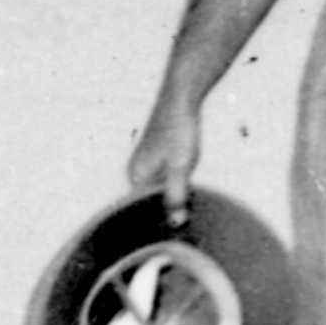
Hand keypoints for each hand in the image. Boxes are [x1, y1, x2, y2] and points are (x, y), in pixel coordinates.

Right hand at [125, 98, 199, 227]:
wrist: (181, 99)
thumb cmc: (179, 130)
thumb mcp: (180, 167)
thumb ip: (175, 196)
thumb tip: (175, 222)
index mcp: (136, 176)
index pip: (144, 210)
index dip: (161, 219)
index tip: (177, 225)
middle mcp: (137, 172)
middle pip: (152, 202)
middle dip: (168, 208)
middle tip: (186, 213)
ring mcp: (146, 164)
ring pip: (160, 191)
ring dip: (174, 196)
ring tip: (187, 196)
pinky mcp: (157, 158)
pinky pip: (165, 180)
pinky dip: (176, 185)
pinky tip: (188, 181)